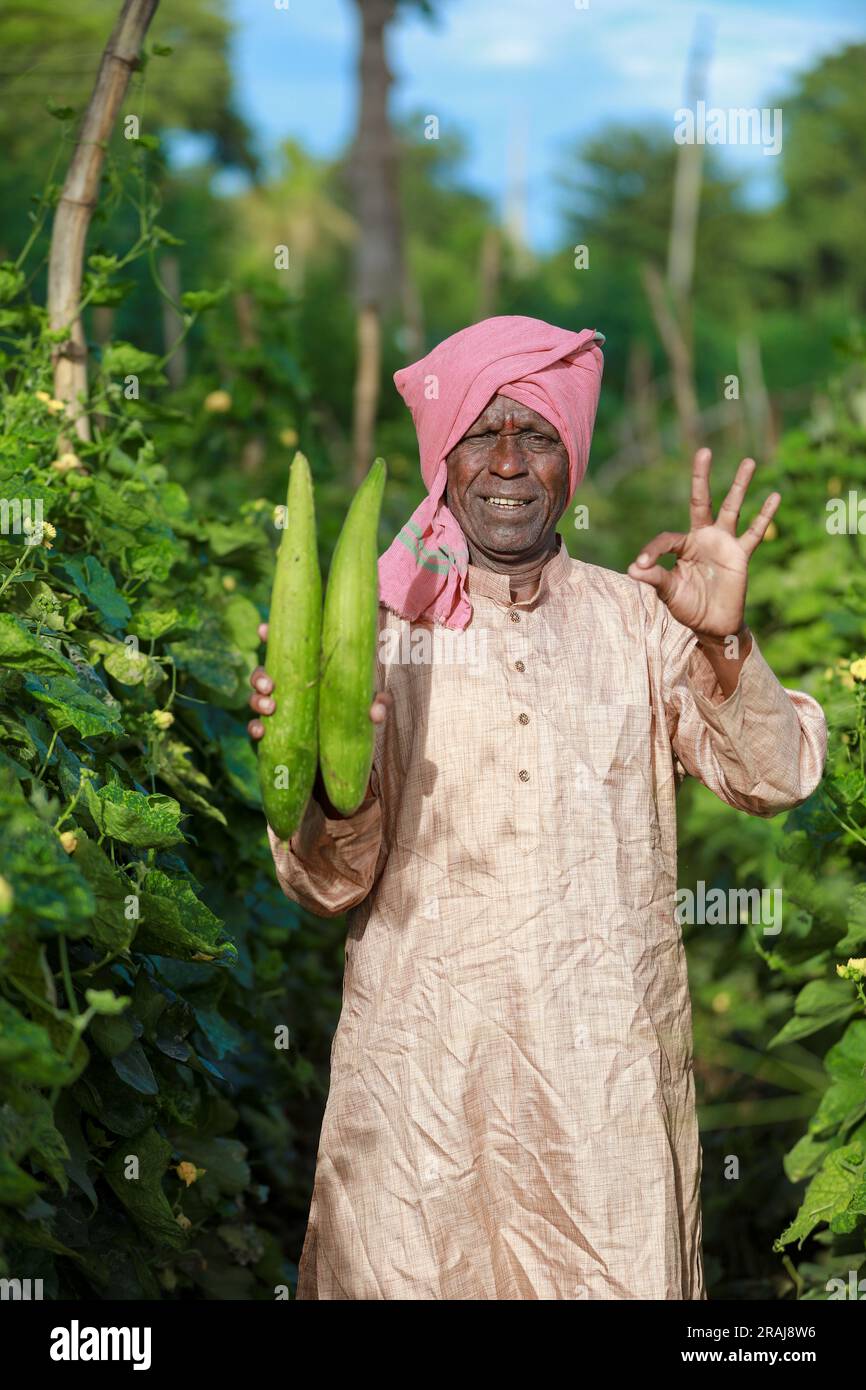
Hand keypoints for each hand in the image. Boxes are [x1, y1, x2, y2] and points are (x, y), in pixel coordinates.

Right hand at [247, 622, 392, 738]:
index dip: (269, 635)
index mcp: (306, 671)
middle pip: (263, 673)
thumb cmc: (355, 718)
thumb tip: (375, 713)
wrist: (343, 755)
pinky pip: (255, 728)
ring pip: (255, 698)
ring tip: (270, 707)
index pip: (284, 649)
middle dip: (260, 676)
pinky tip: (260, 732)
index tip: (263, 629)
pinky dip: (254, 729)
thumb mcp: (369, 706)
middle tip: (270, 686)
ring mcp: (277, 709)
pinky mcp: (272, 733)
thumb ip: (378, 704)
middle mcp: (287, 687)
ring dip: (257, 700)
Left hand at [627, 448, 778, 639]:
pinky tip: (774, 496)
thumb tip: (632, 568)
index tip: (642, 565)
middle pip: (701, 501)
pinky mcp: (741, 555)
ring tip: (748, 461)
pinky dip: (765, 516)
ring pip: (732, 508)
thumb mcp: (668, 593)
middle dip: (701, 477)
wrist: (713, 625)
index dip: (652, 552)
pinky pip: (755, 533)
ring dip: (740, 485)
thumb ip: (654, 578)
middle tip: (704, 451)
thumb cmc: (688, 607)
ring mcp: (723, 543)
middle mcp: (702, 538)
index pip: (666, 539)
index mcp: (682, 547)